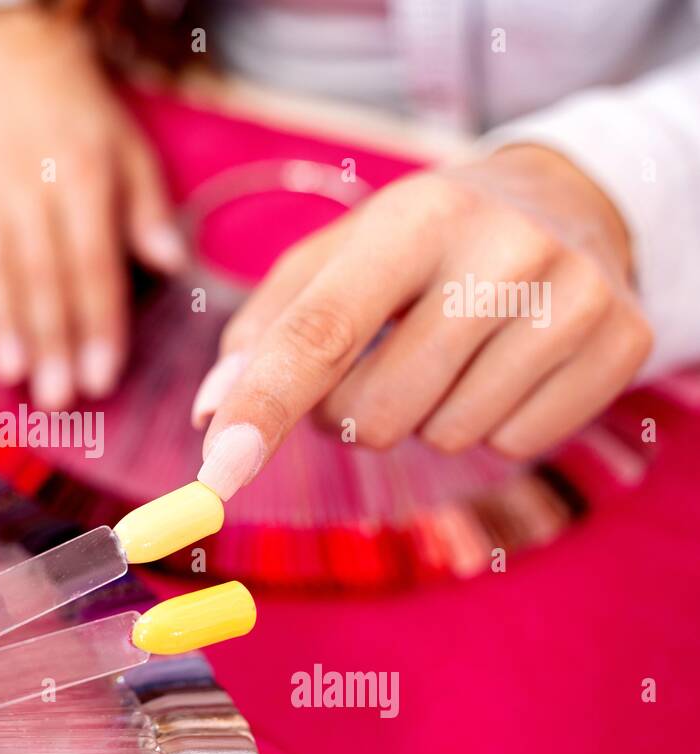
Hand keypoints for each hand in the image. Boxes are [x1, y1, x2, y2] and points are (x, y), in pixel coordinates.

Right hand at [0, 6, 185, 408]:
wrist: (15, 64)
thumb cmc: (84, 123)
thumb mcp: (131, 153)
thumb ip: (148, 211)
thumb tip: (173, 265)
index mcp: (82, 178)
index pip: (93, 265)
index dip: (99, 324)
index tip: (104, 377)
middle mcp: (29, 190)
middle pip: (41, 278)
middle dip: (51, 343)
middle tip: (59, 399)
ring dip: (2, 328)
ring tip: (13, 378)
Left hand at [191, 144, 652, 499]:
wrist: (566, 201)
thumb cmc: (422, 242)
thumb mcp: (338, 256)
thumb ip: (265, 329)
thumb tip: (210, 412)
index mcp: (413, 219)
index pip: (322, 333)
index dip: (262, 407)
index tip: (216, 471)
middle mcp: (503, 251)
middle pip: (374, 414)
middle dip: (353, 409)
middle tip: (384, 355)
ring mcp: (573, 298)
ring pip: (443, 438)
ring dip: (423, 415)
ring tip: (450, 349)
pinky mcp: (622, 343)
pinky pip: (513, 446)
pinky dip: (490, 423)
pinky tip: (504, 365)